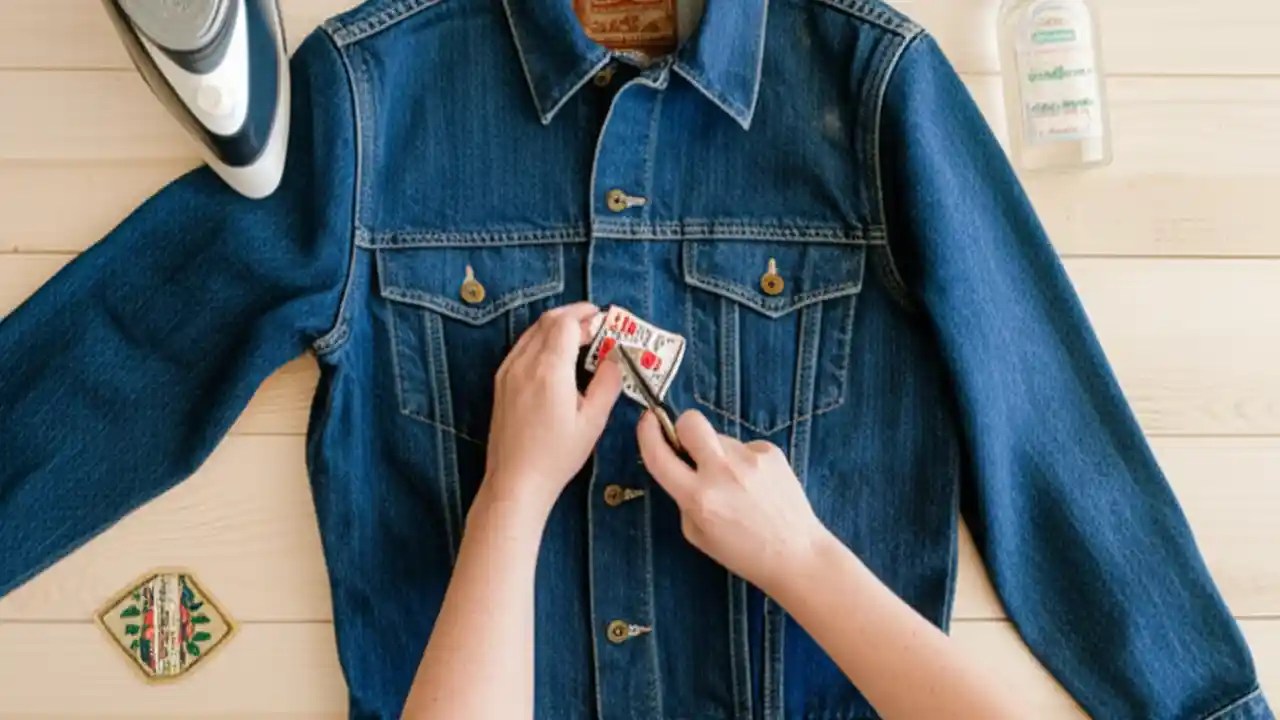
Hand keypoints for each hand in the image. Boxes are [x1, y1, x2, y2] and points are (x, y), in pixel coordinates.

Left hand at [483, 303, 623, 512]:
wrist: (515, 481)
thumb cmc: (557, 456)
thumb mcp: (593, 422)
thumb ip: (607, 384)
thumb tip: (615, 358)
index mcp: (549, 370)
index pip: (565, 323)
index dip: (586, 315)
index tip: (603, 319)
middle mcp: (524, 364)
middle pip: (548, 321)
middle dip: (573, 315)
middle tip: (595, 325)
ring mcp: (508, 371)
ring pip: (532, 331)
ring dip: (556, 326)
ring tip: (579, 338)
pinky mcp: (501, 381)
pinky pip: (522, 346)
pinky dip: (541, 340)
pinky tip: (555, 356)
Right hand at [637, 409, 830, 593]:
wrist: (796, 554)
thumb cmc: (744, 553)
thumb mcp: (697, 535)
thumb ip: (683, 498)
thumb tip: (682, 466)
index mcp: (698, 497)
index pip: (659, 455)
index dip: (647, 433)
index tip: (646, 421)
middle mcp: (722, 472)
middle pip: (691, 421)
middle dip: (683, 428)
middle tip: (691, 448)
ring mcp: (750, 458)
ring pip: (720, 437)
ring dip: (718, 453)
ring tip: (736, 484)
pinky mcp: (771, 452)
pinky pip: (744, 447)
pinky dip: (743, 461)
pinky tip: (756, 485)